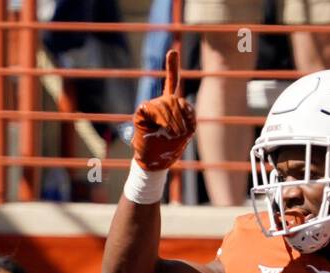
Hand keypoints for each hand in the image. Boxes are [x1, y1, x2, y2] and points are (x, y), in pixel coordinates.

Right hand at [132, 49, 195, 171]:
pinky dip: (161, 119)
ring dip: (173, 121)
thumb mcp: (186, 131)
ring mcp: (149, 107)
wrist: (153, 163)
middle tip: (180, 134)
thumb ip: (188, 113)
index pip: (172, 82)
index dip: (172, 67)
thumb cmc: (169, 148)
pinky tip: (161, 128)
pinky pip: (153, 109)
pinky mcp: (141, 113)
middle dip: (181, 117)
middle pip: (175, 99)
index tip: (172, 52)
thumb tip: (179, 100)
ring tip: (173, 135)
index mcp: (169, 105)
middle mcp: (159, 103)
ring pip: (166, 104)